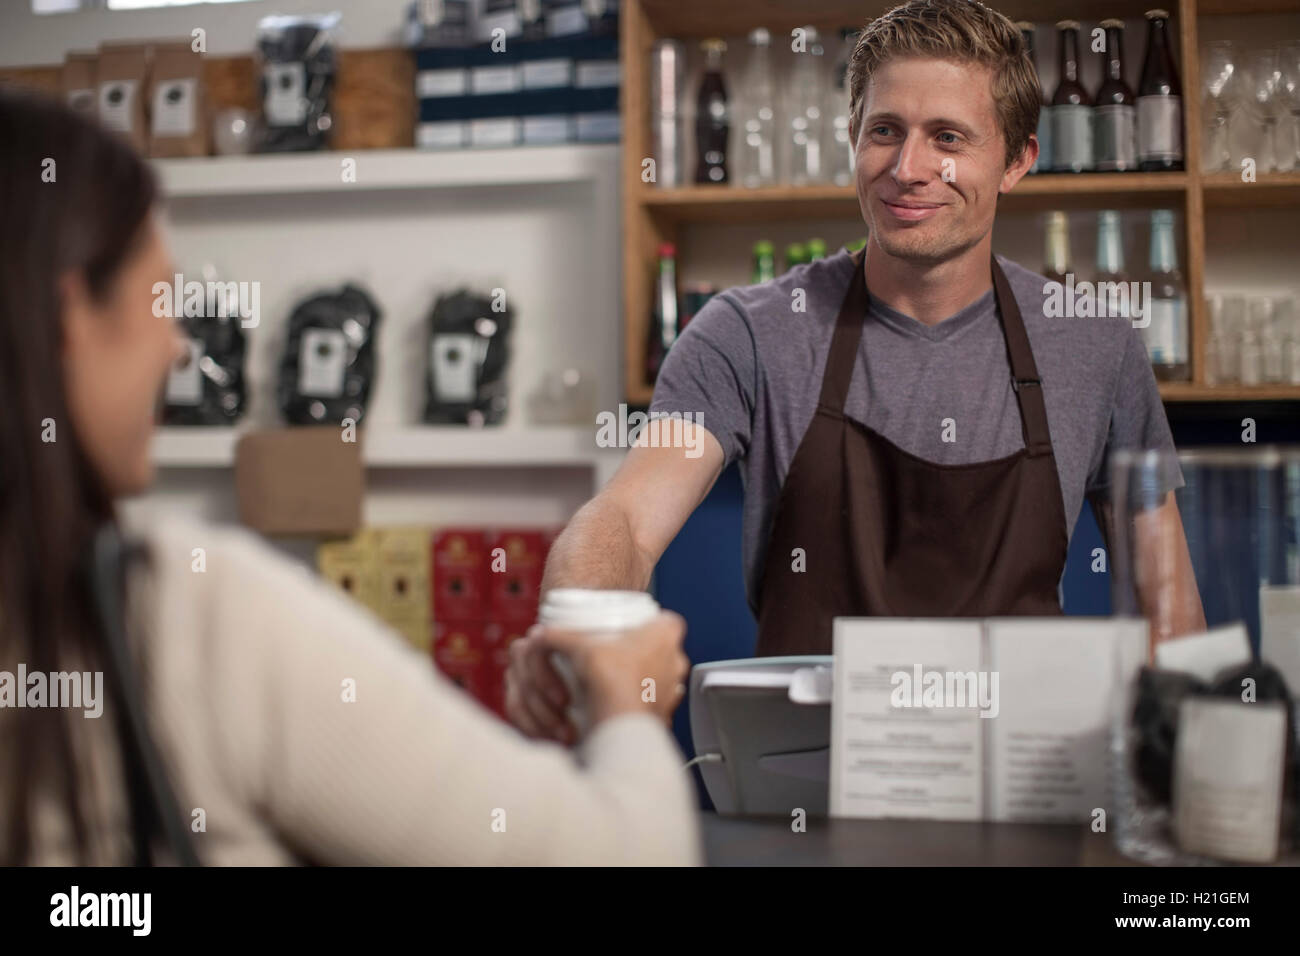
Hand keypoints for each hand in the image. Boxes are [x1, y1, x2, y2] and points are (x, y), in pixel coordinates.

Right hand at [505, 612, 688, 742]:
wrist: (620, 724)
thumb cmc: (612, 682)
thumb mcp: (582, 648)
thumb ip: (562, 637)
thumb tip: (543, 634)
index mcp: (665, 635)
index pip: (665, 620)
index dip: (649, 622)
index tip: (632, 626)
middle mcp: (676, 662)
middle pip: (663, 649)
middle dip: (642, 653)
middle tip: (619, 654)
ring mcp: (672, 690)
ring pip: (661, 677)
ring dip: (641, 679)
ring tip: (617, 679)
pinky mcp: (664, 713)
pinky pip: (654, 703)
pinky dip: (637, 702)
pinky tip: (618, 702)